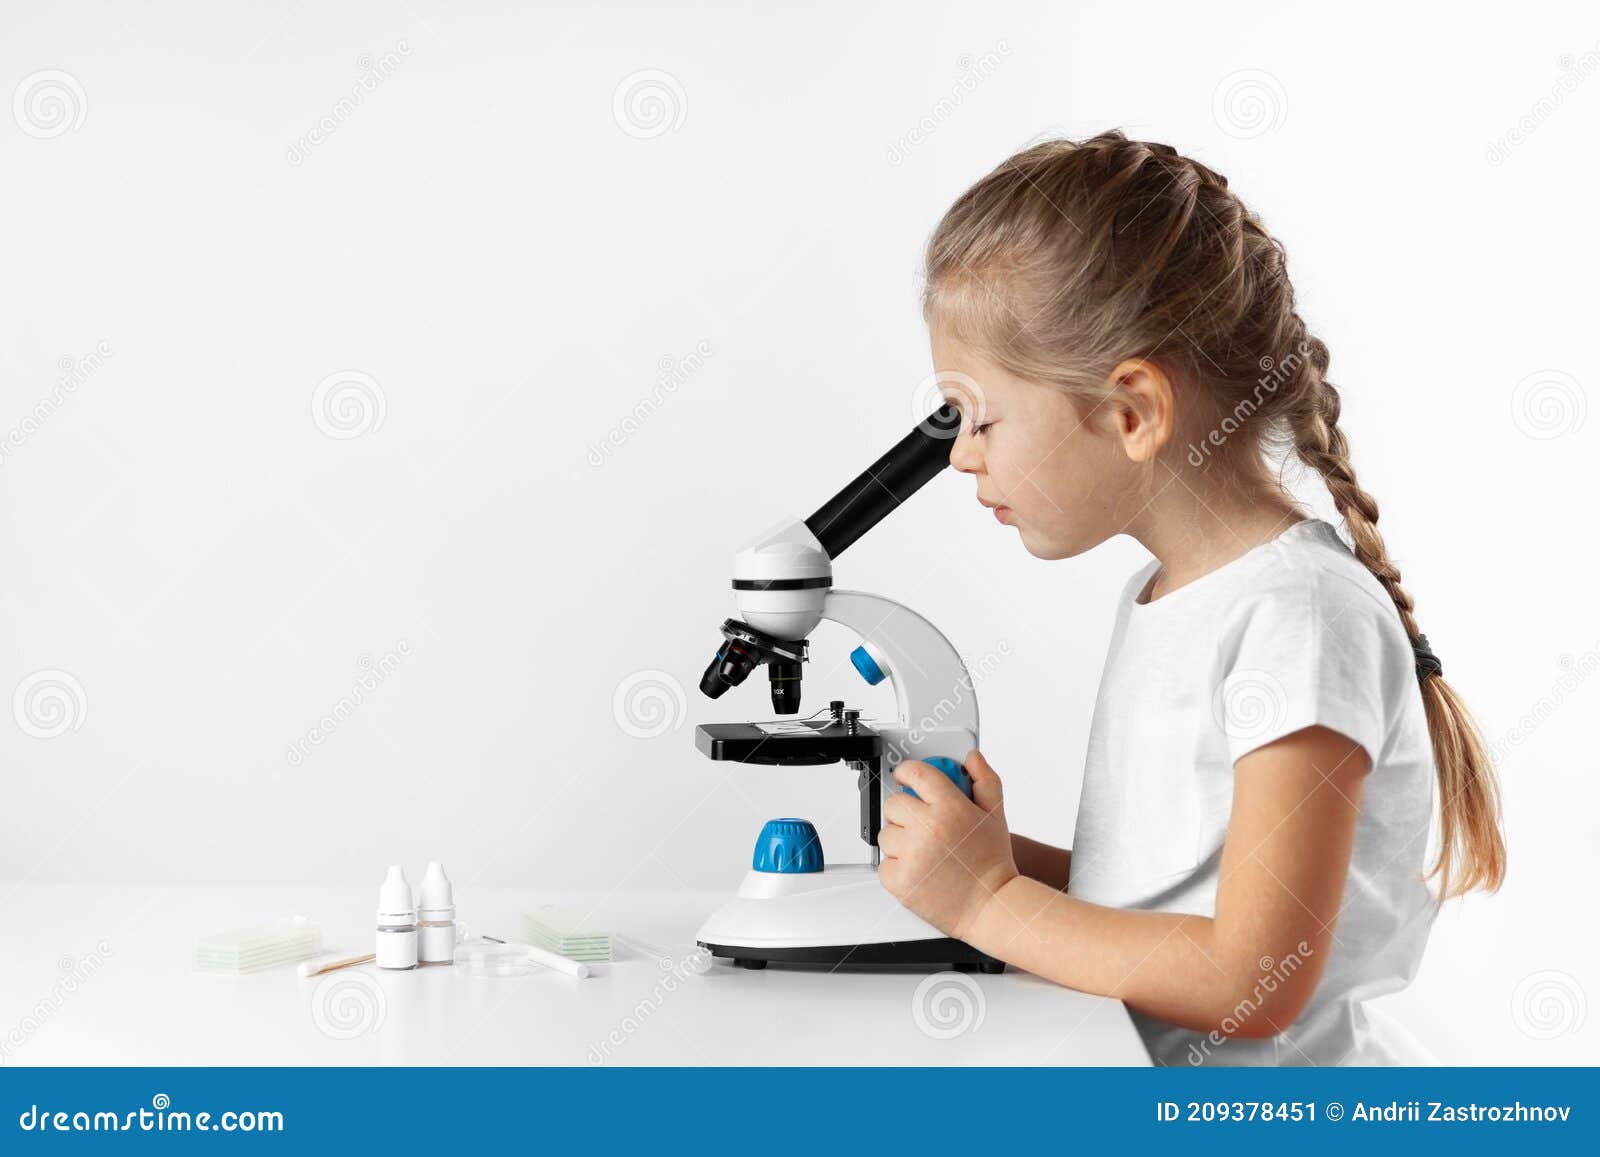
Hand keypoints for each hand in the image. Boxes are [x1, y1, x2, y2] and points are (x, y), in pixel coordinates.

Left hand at [878, 749, 1018, 940]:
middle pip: (895, 803)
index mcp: (950, 807)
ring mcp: (911, 854)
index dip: (907, 771)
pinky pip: (883, 862)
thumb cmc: (992, 863)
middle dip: (905, 810)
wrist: (991, 906)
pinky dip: (895, 866)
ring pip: (885, 833)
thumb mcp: (995, 815)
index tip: (904, 776)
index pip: (916, 773)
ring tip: (924, 850)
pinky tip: (918, 868)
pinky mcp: (900, 879)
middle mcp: (928, 828)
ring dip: (899, 839)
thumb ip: (984, 780)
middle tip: (921, 823)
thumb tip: (972, 758)